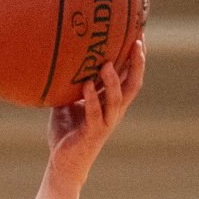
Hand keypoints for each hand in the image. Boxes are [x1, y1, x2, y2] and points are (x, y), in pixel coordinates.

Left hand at [47, 38, 145, 186]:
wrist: (62, 165)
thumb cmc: (66, 133)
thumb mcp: (66, 103)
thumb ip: (69, 84)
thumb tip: (60, 60)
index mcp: (110, 102)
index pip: (129, 75)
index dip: (136, 56)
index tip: (139, 32)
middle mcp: (113, 111)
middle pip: (133, 84)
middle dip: (137, 64)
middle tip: (137, 42)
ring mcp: (105, 123)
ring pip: (118, 99)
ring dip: (114, 81)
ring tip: (107, 64)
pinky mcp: (93, 134)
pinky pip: (95, 115)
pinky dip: (91, 99)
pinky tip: (86, 85)